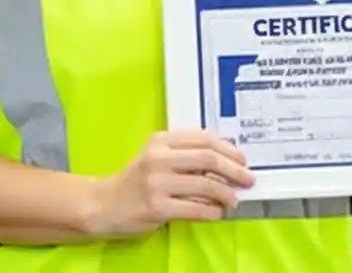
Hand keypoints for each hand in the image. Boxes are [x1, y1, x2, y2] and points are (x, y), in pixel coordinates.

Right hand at [86, 131, 254, 237]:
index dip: (228, 149)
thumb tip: (224, 162)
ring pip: (206, 185)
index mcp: (161, 141)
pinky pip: (195, 209)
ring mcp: (157, 183)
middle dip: (235, 170)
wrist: (103, 204)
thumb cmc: (135, 181)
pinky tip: (217, 213)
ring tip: (234, 200)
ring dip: (227, 194)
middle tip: (247, 179)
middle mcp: (159, 158)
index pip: (204, 139)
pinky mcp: (156, 207)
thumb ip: (184, 155)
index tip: (241, 160)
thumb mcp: (156, 157)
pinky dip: (212, 212)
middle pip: (209, 159)